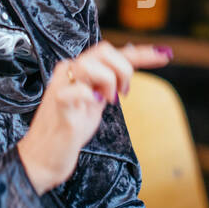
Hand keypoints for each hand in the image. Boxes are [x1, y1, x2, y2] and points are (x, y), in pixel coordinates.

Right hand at [17, 41, 171, 193]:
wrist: (44, 157)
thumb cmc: (69, 130)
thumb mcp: (95, 103)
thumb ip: (107, 84)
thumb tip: (127, 67)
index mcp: (78, 70)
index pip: (112, 53)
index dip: (142, 52)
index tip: (165, 54)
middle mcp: (68, 71)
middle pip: (104, 50)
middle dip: (124, 70)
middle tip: (123, 93)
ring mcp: (61, 84)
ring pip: (93, 65)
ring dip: (109, 83)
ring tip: (107, 102)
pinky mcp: (58, 101)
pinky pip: (82, 90)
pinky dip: (93, 98)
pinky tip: (93, 106)